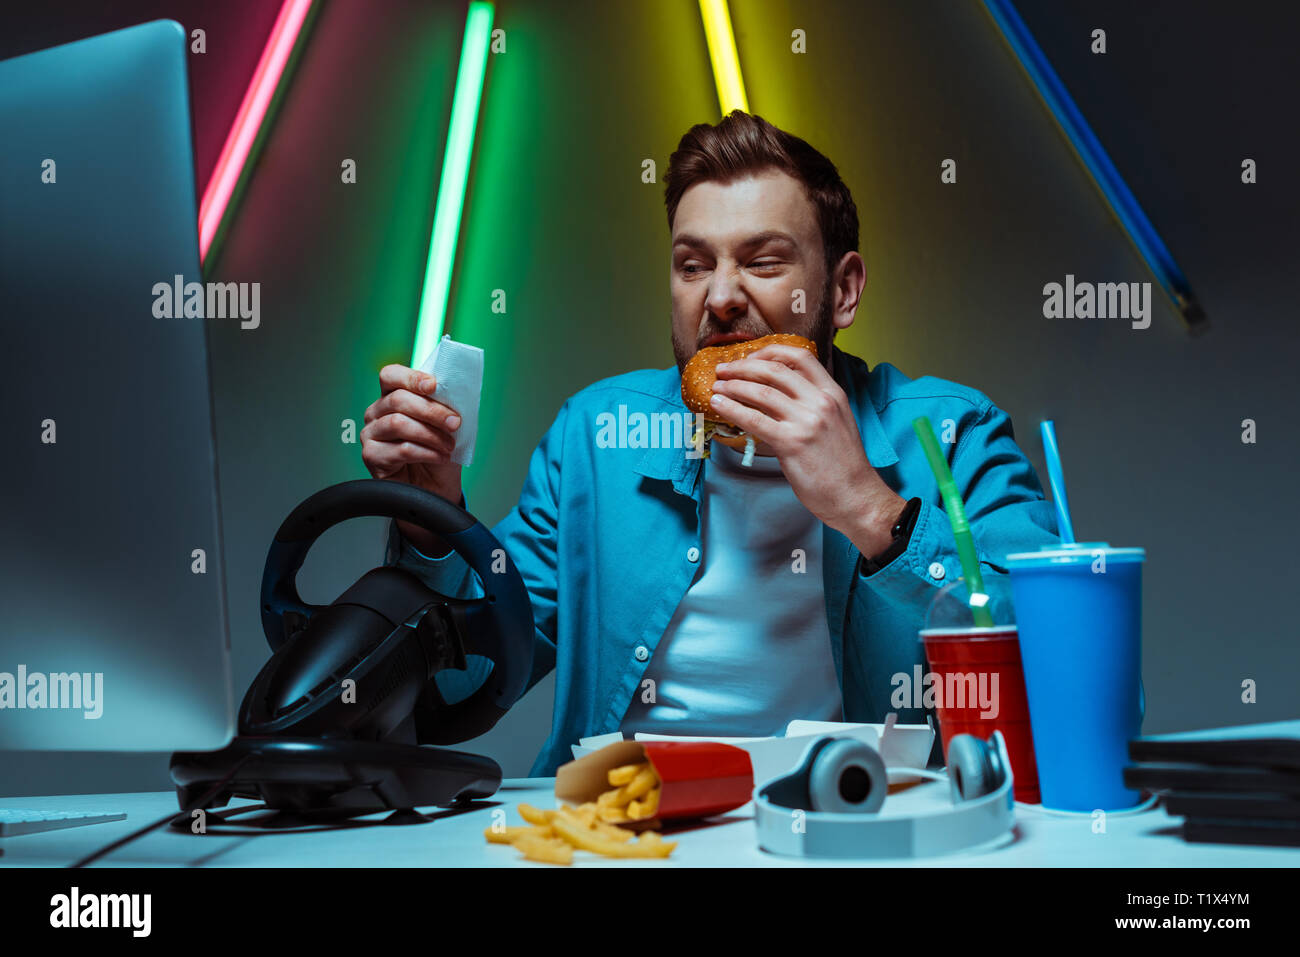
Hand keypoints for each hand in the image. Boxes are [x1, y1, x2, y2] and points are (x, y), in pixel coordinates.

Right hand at [361, 364, 463, 555]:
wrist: (435, 486)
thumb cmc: (438, 452)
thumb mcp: (445, 424)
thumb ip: (443, 404)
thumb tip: (453, 389)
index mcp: (391, 397)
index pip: (390, 376)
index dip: (411, 377)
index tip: (433, 385)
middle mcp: (376, 412)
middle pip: (398, 400)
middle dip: (432, 411)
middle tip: (455, 422)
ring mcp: (370, 434)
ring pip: (398, 423)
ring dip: (430, 434)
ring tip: (449, 445)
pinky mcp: (371, 456)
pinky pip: (401, 449)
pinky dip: (427, 453)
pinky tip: (440, 457)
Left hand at [709, 343, 905, 557]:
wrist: (855, 496)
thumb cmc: (842, 464)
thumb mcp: (836, 422)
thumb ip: (813, 404)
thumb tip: (776, 394)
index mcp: (833, 393)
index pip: (800, 356)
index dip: (769, 352)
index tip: (750, 357)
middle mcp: (821, 402)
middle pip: (775, 370)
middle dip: (743, 366)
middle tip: (723, 369)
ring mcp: (807, 421)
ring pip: (761, 392)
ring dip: (733, 386)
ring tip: (717, 387)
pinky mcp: (792, 443)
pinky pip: (754, 419)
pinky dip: (732, 409)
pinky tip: (719, 405)